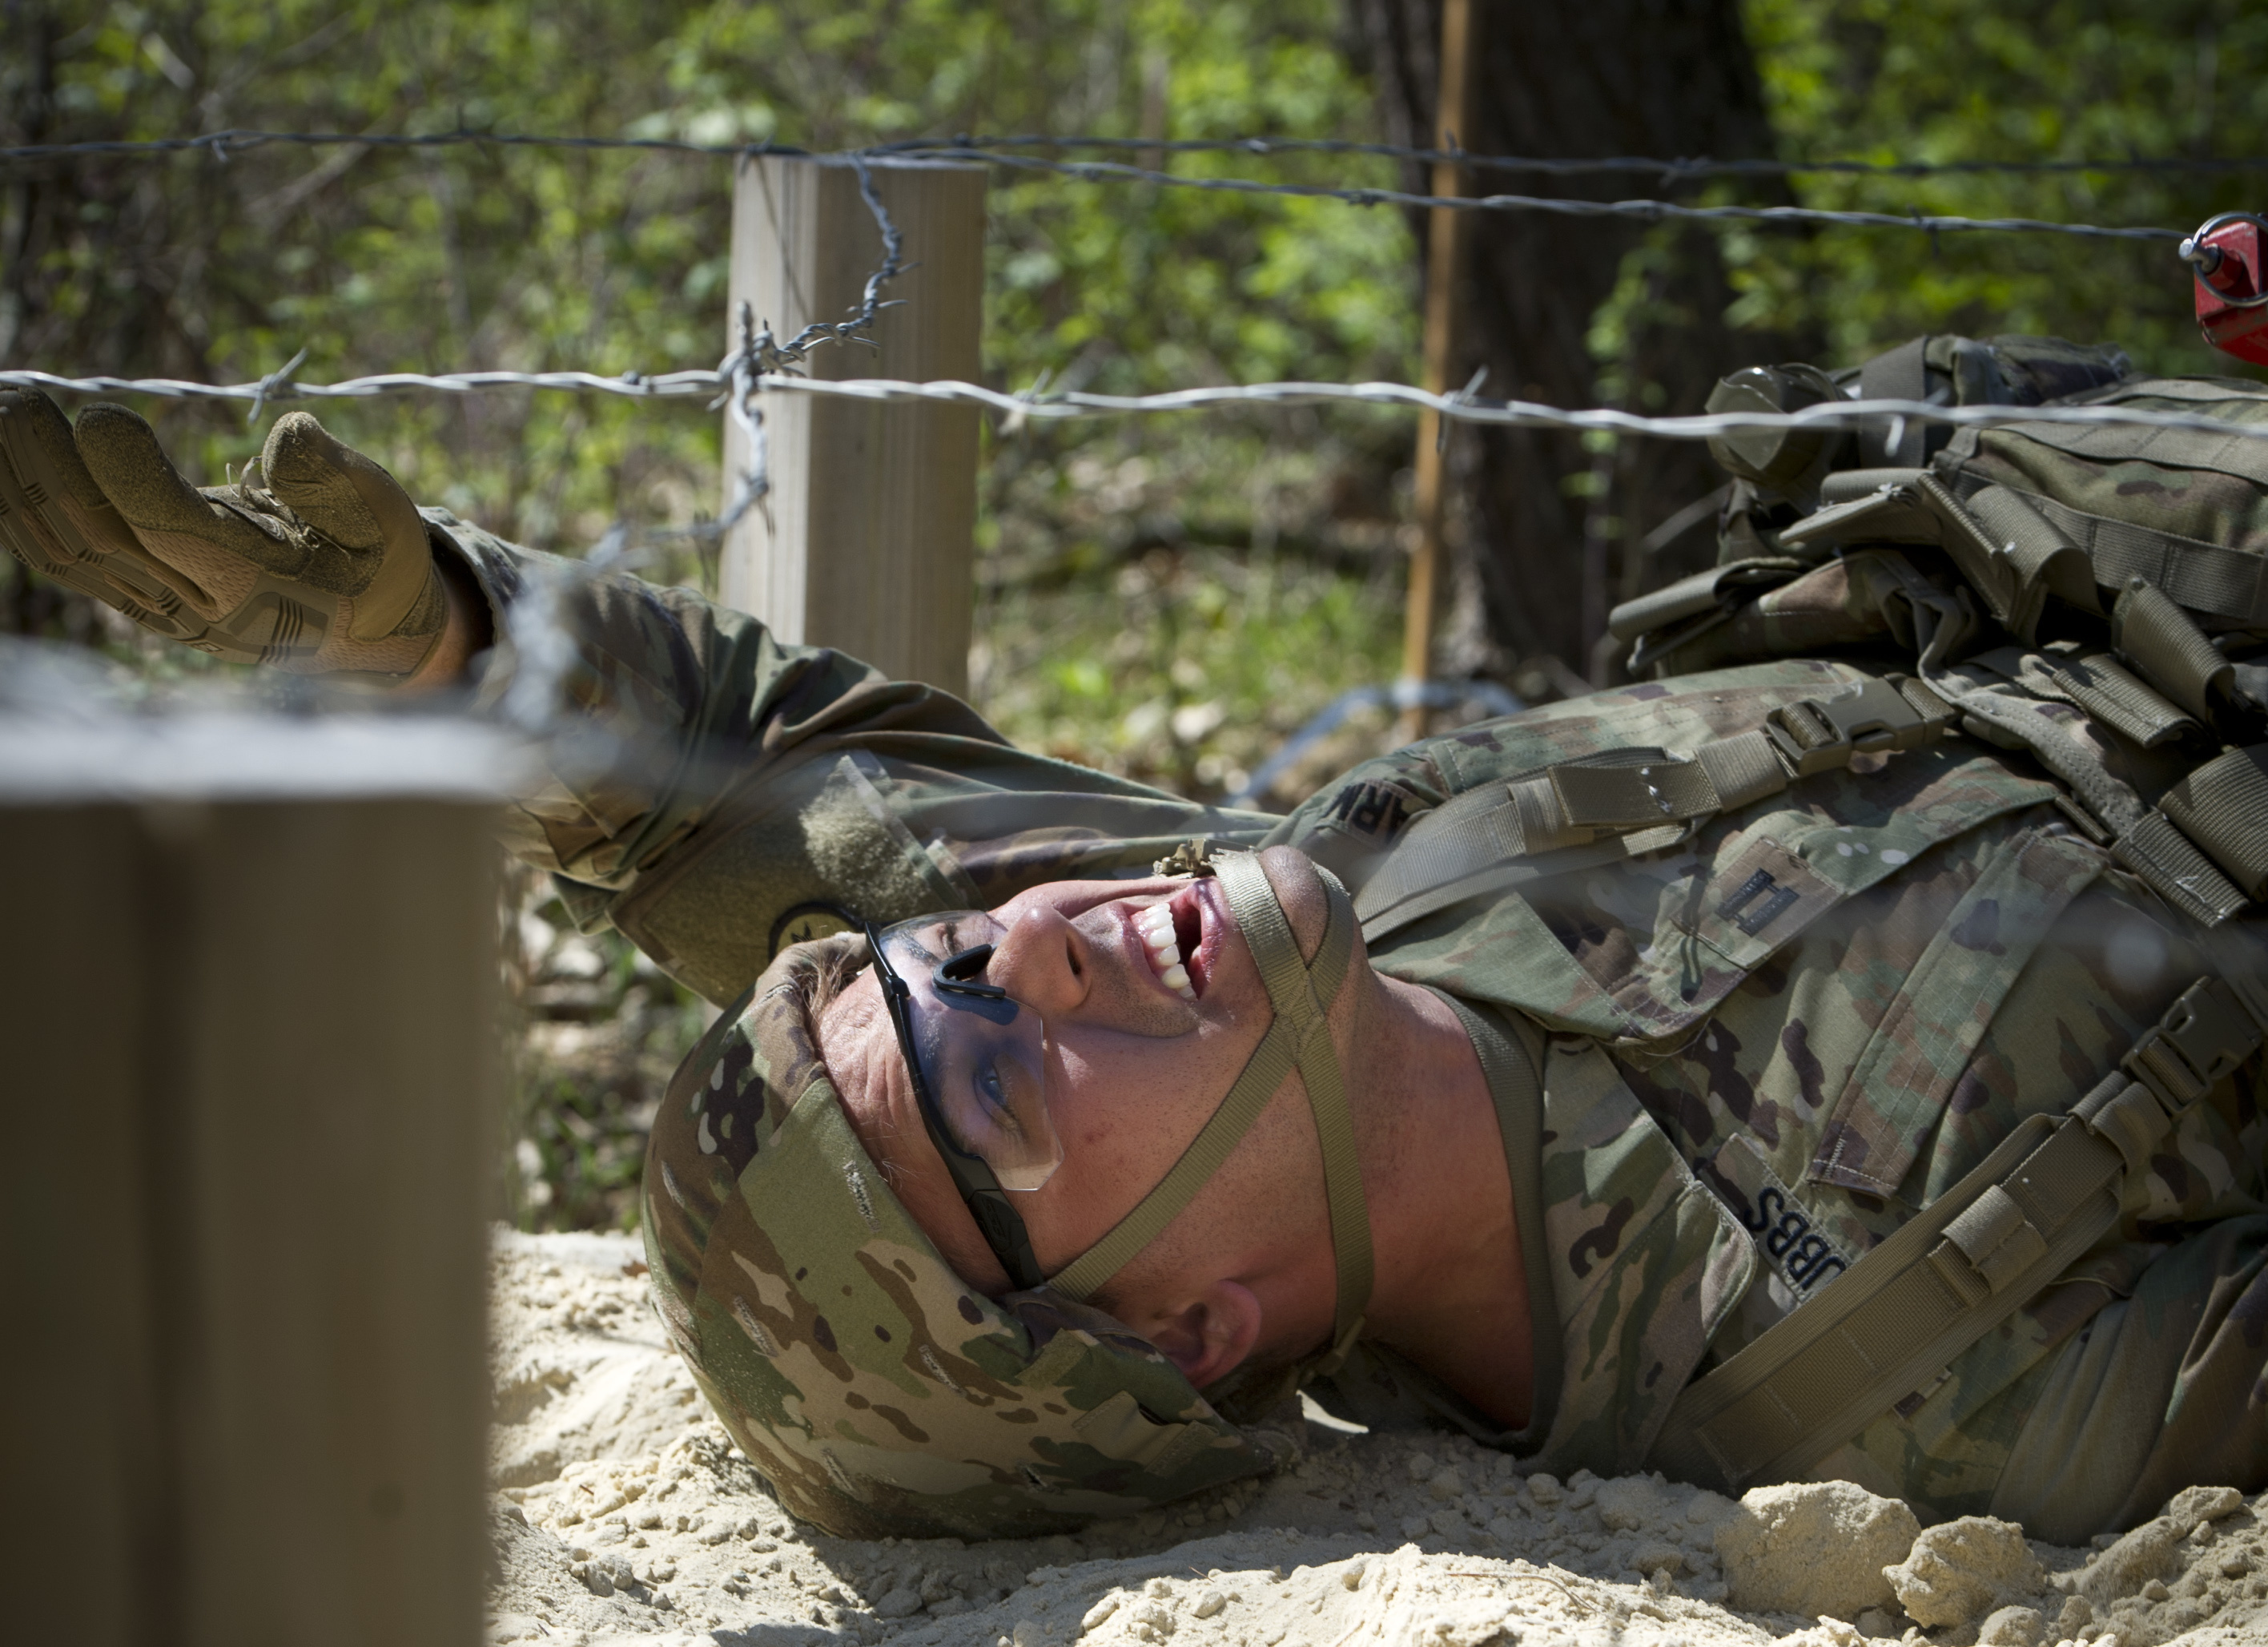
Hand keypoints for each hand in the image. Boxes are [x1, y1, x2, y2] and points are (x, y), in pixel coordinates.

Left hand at [0, 390, 456, 675]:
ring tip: (5, 416)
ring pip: (69, 552)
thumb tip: (289, 432)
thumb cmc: (375, 563)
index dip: (131, 479)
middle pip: (103, 541)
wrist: (366, 634)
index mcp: (262, 590)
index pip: (177, 534)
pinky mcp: (136, 596)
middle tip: (21, 403)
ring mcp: (158, 607)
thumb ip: (339, 480)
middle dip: (52, 472)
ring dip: (22, 487)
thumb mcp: (385, 519)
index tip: (99, 418)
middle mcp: (197, 608)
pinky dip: (23, 510)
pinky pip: (65, 556)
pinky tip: (6, 462)